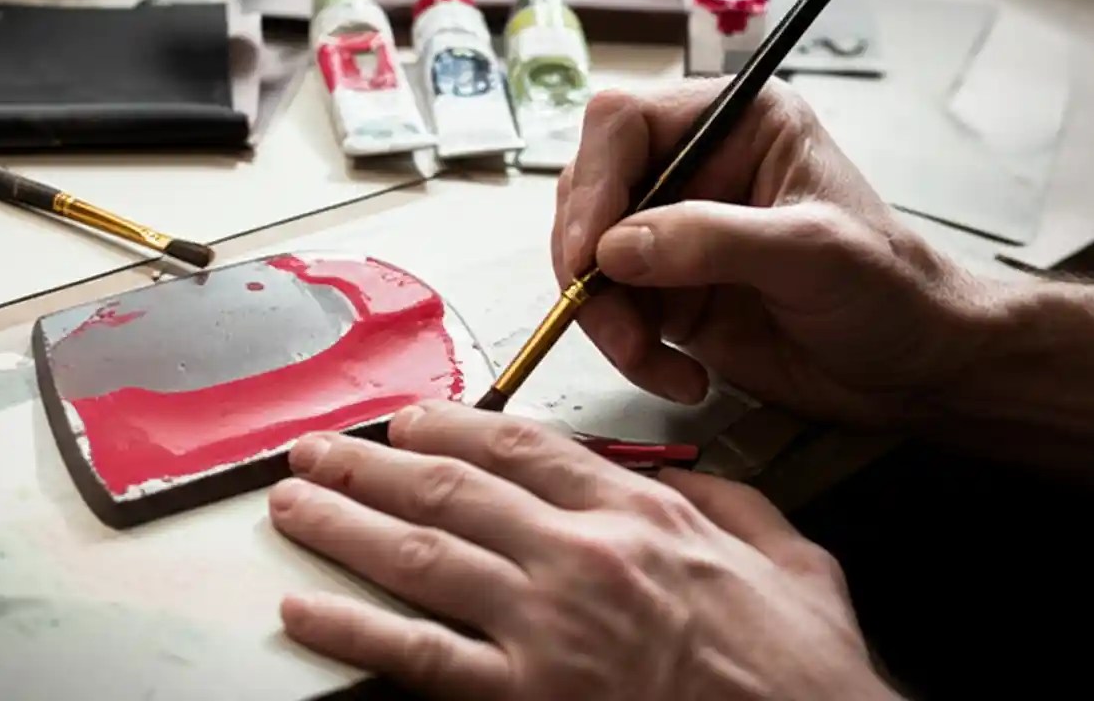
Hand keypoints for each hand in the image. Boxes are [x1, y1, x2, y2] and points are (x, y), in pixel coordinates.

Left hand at [270, 402, 895, 699]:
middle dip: (374, 465)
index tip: (412, 420)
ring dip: (344, 525)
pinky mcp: (529, 700)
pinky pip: (419, 656)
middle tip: (322, 451)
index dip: (452, 426)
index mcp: (641, 516)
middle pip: (454, 489)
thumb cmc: (800, 671)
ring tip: (294, 505)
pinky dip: (353, 629)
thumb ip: (723, 502)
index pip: (525, 446)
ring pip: (422, 556)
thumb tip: (675, 478)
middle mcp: (583, 559)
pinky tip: (307, 611)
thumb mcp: (789, 555)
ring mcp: (549, 630)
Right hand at [551, 79, 993, 424]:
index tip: (589, 252)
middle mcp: (693, 172)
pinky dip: (628, 352)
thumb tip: (613, 249)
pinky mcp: (668, 297)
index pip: (623, 125)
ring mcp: (674, 237)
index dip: (594, 183)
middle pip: (588, 195)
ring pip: (587, 263)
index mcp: (732, 126)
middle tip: (609, 314)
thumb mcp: (812, 252)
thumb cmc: (891, 291)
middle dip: (587, 264)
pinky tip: (679, 377)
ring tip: (652, 360)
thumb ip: (713, 240)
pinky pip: (609, 316)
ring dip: (604, 319)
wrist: (912, 371)